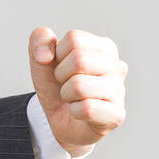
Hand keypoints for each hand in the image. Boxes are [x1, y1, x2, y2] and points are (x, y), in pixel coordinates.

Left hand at [28, 27, 127, 156]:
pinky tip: (81, 112)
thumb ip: (39, 39)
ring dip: (66, 94)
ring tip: (74, 98)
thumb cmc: (57, 86)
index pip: (74, 39)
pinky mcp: (116, 115)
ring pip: (79, 85)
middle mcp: (117, 66)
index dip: (58, 56)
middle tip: (66, 85)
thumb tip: (45, 55)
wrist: (60, 119)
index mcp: (105, 47)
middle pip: (79, 59)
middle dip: (61, 76)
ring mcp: (119, 91)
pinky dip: (74, 111)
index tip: (63, 67)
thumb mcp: (42, 58)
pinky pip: (86, 109)